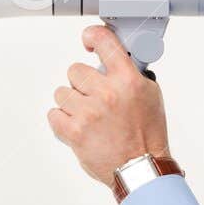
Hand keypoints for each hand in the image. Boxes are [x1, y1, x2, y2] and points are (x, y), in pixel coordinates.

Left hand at [46, 25, 171, 188]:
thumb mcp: (150, 95)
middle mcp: (107, 93)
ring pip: (62, 92)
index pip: (106, 42)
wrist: (141, 168)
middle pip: (75, 70)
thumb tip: (114, 59)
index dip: (93, 36)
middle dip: (81, 83)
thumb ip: (131, 74)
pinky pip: (54, 114)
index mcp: (128, 80)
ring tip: (87, 115)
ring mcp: (89, 113)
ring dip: (71, 102)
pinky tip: (77, 125)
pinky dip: (62, 120)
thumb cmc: (147, 135)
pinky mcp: (74, 132)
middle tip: (93, 97)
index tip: (88, 39)